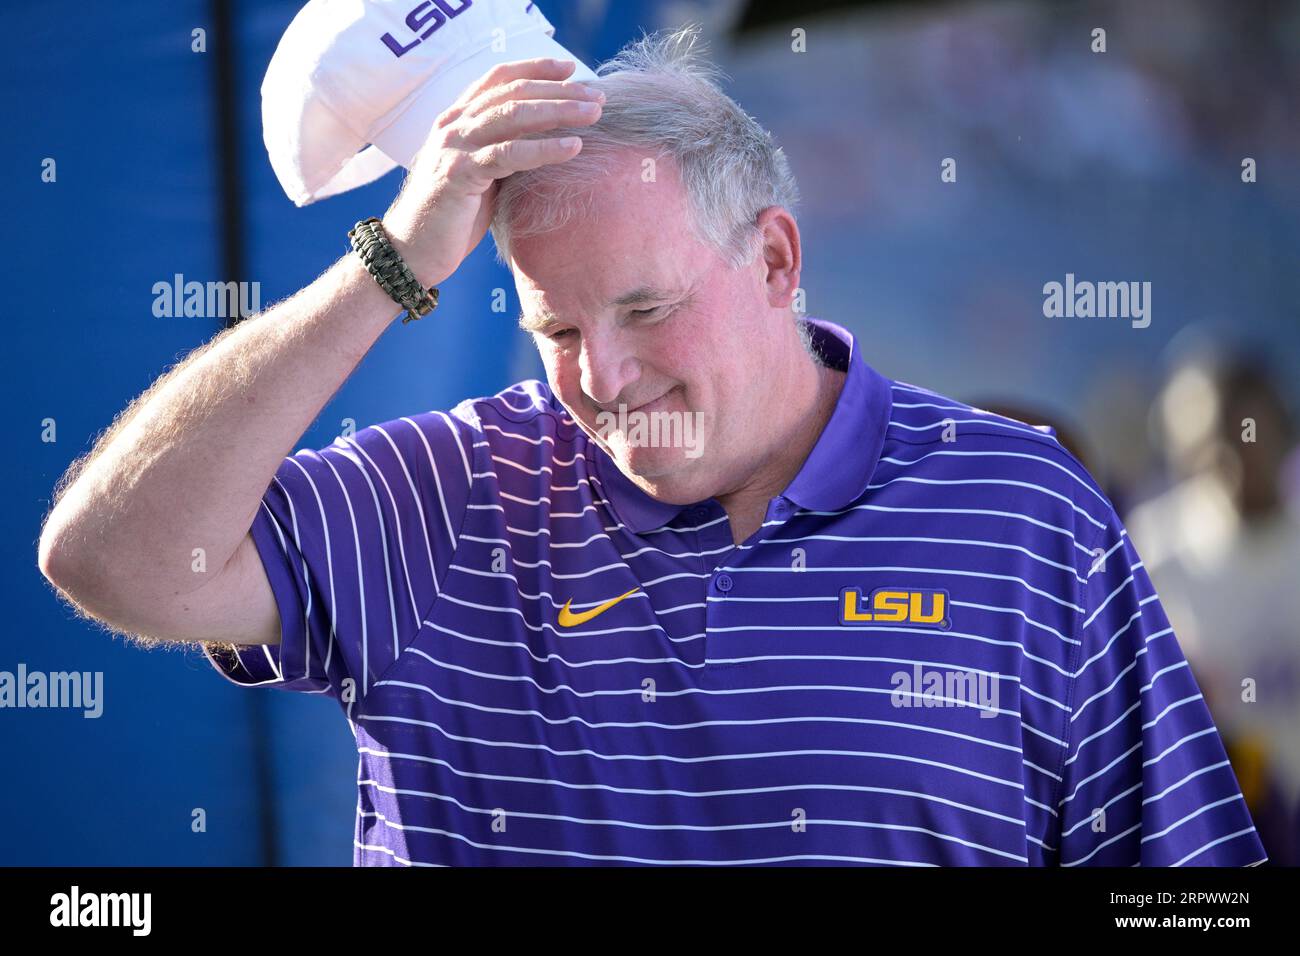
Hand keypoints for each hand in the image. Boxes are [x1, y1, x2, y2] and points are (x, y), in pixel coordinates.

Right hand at [381, 57, 603, 285]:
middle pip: (512, 93)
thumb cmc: (452, 217)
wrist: (411, 250)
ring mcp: (454, 147)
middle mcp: (453, 125)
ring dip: (558, 111)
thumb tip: (547, 142)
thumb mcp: (480, 175)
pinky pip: (508, 154)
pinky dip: (544, 148)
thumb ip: (502, 152)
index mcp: (456, 119)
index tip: (570, 68)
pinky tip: (573, 147)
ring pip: (512, 116)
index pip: (498, 79)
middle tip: (596, 95)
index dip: (534, 68)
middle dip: (558, 90)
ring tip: (594, 114)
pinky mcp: (459, 174)